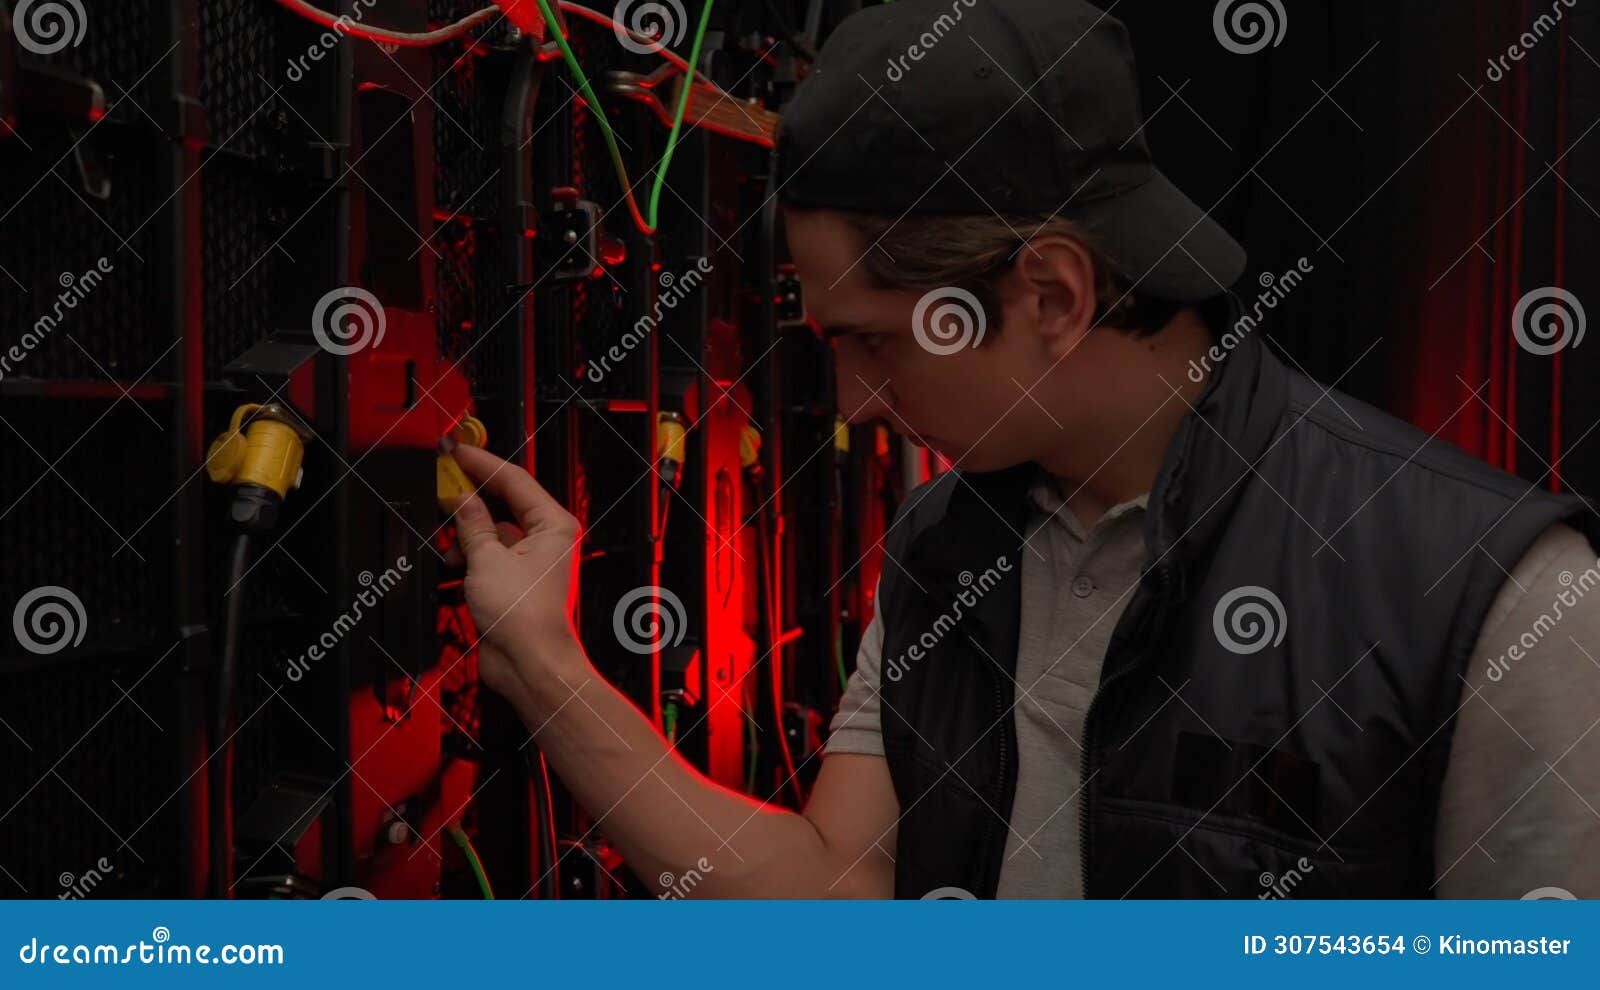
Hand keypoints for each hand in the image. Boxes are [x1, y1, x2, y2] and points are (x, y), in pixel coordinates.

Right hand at [448, 444, 582, 696]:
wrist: (529, 663)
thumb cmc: (525, 617)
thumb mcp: (487, 559)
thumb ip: (472, 523)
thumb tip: (461, 497)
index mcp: (553, 523)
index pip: (514, 478)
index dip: (481, 462)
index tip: (455, 450)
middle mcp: (547, 538)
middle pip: (504, 501)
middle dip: (471, 495)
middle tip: (443, 481)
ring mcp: (532, 559)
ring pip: (493, 528)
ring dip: (466, 528)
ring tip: (444, 530)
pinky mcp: (515, 579)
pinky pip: (489, 552)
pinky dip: (468, 552)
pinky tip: (451, 556)